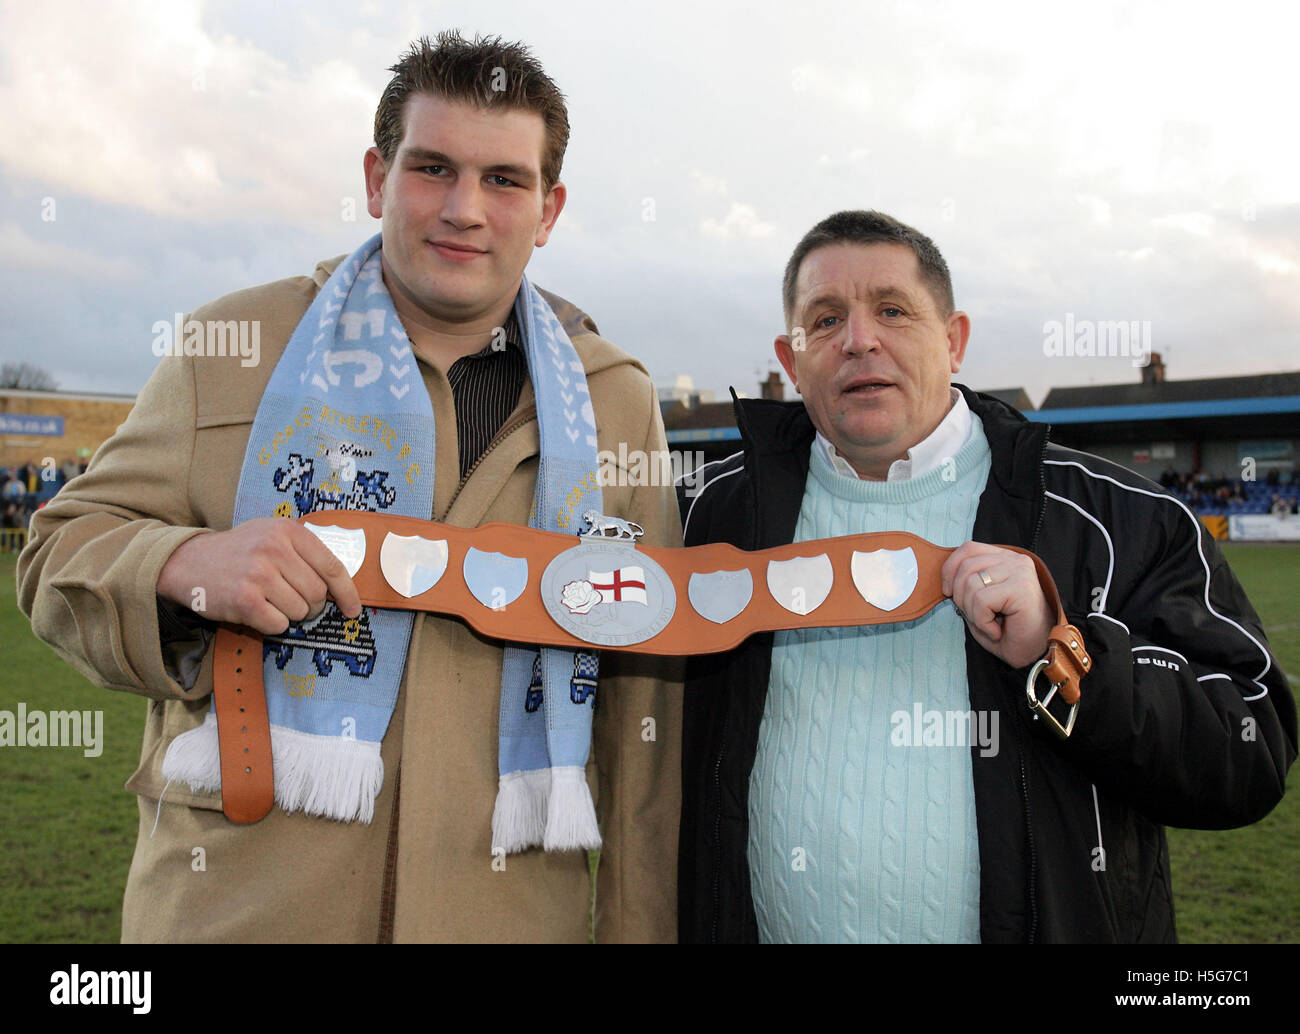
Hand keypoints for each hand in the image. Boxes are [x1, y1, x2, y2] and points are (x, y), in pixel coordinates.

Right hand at [157, 518, 361, 633]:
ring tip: (269, 601)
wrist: (189, 562)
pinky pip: (279, 625)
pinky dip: (272, 624)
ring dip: (290, 614)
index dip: (348, 592)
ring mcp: (259, 574)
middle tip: (292, 601)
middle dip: (312, 606)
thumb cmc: (240, 552)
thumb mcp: (272, 536)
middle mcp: (275, 549)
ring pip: (300, 611)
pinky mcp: (244, 600)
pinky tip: (257, 610)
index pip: (332, 567)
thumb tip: (341, 584)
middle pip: (318, 594)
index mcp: (288, 531)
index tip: (354, 609)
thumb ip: (305, 552)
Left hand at [941, 541, 1052, 668]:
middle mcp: (1015, 560)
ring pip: (971, 583)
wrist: (1034, 654)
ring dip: (972, 612)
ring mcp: (1020, 572)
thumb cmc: (1007, 630)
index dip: (950, 569)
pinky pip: (982, 600)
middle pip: (966, 566)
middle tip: (977, 617)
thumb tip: (946, 580)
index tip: (948, 592)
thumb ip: (965, 583)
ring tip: (989, 624)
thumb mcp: (978, 601)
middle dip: (960, 597)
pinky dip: (982, 621)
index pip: (968, 549)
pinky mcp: (1021, 587)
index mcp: (1004, 559)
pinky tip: (997, 630)